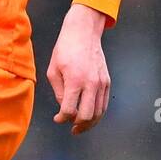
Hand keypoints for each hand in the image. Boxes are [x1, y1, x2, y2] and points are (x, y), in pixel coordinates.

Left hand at [47, 3, 110, 134]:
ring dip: (89, 123)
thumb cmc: (65, 49)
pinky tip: (89, 116)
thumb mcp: (53, 70)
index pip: (69, 110)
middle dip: (77, 125)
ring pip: (98, 113)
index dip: (62, 118)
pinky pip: (104, 104)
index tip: (57, 118)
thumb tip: (64, 108)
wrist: (84, 32)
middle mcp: (91, 83)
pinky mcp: (107, 81)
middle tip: (70, 127)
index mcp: (75, 81)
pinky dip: (97, 113)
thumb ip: (58, 92)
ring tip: (79, 126)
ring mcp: (101, 83)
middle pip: (87, 116)